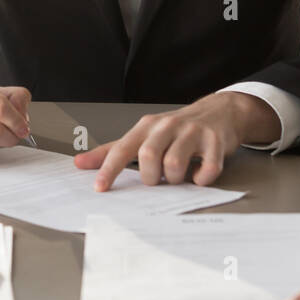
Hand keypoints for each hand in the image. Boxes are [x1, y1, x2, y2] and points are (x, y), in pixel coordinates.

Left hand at [72, 91, 269, 190]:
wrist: (219, 111)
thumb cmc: (176, 129)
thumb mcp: (144, 134)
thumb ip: (112, 150)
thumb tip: (79, 163)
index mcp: (147, 126)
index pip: (122, 148)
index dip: (109, 169)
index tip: (100, 188)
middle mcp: (168, 126)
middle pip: (149, 157)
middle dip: (151, 177)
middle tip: (158, 177)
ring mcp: (193, 133)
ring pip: (174, 165)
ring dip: (175, 179)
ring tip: (179, 174)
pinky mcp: (215, 142)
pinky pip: (205, 171)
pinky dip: (201, 180)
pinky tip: (199, 174)